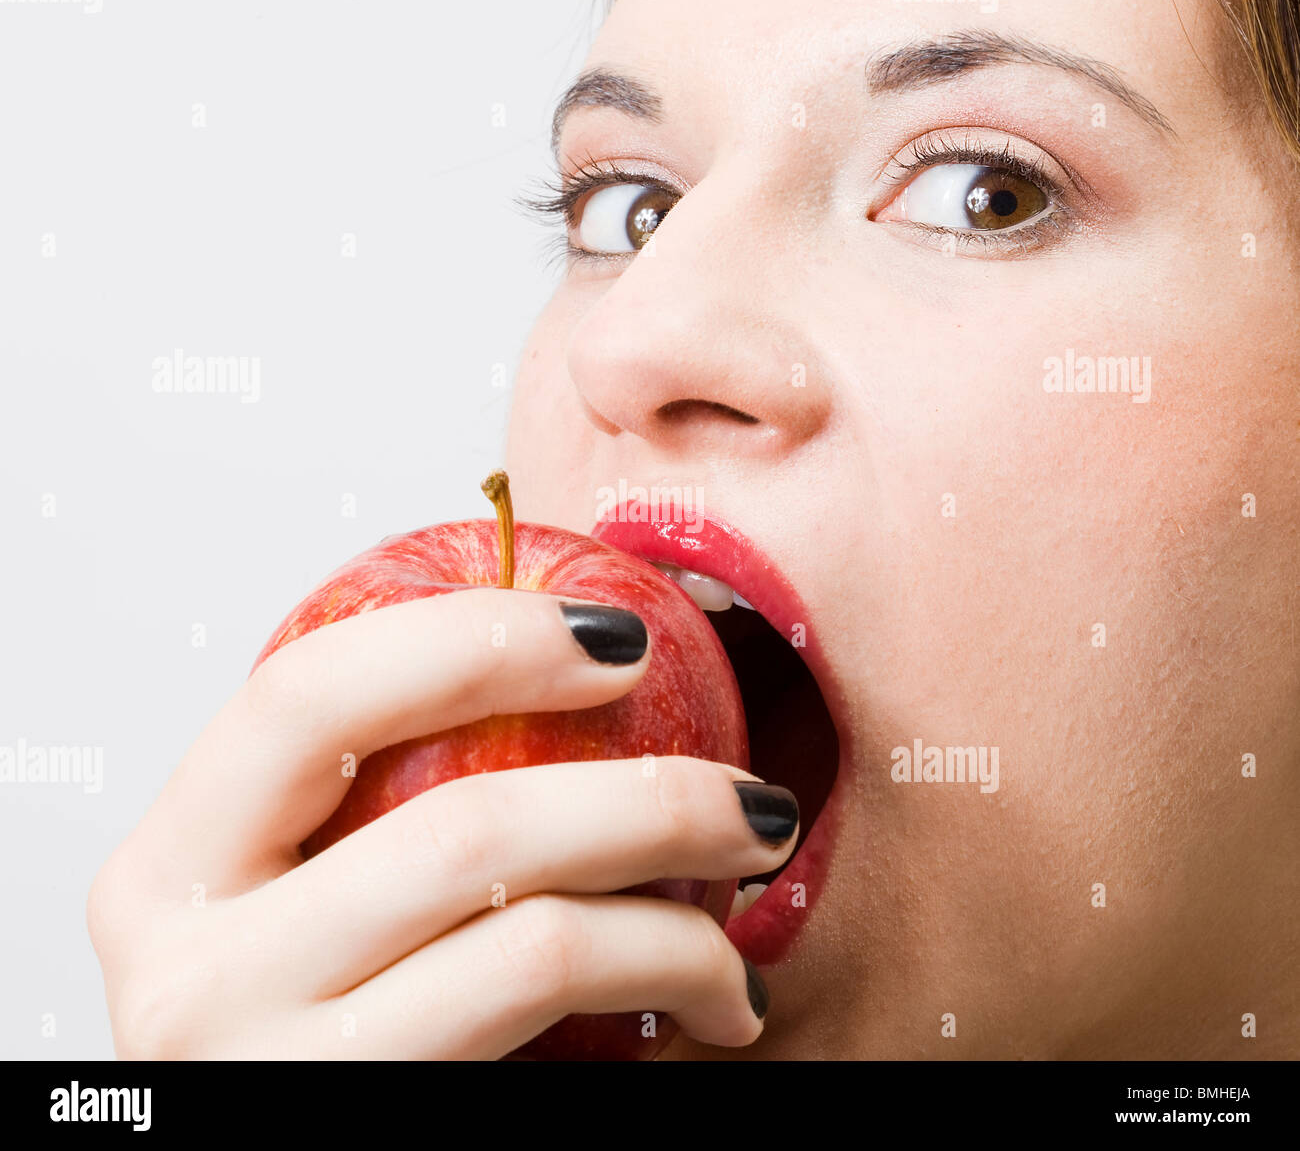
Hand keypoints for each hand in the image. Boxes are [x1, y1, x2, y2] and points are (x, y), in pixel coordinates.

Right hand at [88, 587, 795, 1058]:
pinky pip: (548, 1006)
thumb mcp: (306, 902)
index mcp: (170, 870)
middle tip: (751, 799)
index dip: (470, 637)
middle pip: (456, 829)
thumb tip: (563, 655)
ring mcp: (265, 1068)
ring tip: (752, 896)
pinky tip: (715, 995)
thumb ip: (366, 806)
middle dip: (645, 796)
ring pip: (532, 933)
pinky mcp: (363, 1122)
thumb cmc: (326, 1022)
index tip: (618, 634)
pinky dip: (667, 975)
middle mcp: (185, 972)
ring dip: (681, 909)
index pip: (305, 697)